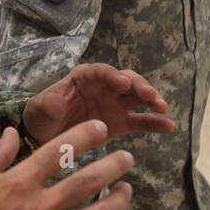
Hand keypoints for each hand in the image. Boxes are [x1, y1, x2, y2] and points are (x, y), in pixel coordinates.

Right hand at [0, 119, 133, 209]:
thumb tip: (13, 132)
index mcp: (19, 182)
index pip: (61, 151)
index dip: (85, 135)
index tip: (100, 128)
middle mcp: (39, 208)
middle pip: (89, 182)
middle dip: (114, 166)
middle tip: (127, 158)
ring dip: (117, 201)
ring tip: (126, 191)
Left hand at [23, 63, 174, 145]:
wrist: (45, 136)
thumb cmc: (41, 116)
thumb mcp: (39, 110)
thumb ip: (48, 105)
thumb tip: (54, 100)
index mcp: (84, 77)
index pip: (101, 72)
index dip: (113, 76)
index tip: (123, 84)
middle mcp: (104, 87)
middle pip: (126, 80)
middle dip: (138, 85)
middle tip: (149, 95)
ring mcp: (114, 104)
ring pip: (138, 97)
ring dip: (152, 100)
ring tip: (162, 108)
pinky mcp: (121, 122)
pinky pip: (141, 121)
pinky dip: (155, 123)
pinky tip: (170, 127)